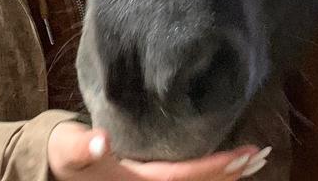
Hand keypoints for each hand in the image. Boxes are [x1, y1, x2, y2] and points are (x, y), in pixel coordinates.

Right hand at [47, 121, 271, 179]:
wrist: (56, 167)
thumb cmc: (65, 157)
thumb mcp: (69, 150)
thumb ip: (82, 145)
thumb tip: (100, 141)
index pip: (186, 176)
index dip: (216, 166)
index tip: (244, 154)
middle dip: (231, 172)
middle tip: (262, 154)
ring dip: (226, 174)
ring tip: (254, 161)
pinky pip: (188, 180)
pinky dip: (209, 172)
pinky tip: (224, 164)